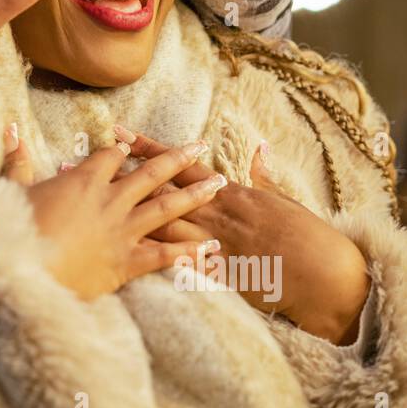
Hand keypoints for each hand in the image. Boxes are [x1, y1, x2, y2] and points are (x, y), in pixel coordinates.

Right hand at [0, 125, 226, 300]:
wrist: (20, 270)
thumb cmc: (12, 231)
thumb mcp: (12, 191)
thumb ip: (17, 161)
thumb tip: (11, 130)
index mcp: (82, 181)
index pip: (109, 157)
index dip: (122, 149)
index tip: (131, 144)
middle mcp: (109, 201)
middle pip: (150, 174)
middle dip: (177, 159)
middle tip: (200, 147)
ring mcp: (121, 230)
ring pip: (166, 208)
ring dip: (194, 195)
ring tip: (219, 185)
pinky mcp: (126, 262)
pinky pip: (164, 255)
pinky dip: (188, 251)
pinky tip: (211, 247)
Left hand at [112, 126, 369, 344]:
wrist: (324, 273)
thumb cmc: (306, 234)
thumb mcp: (283, 198)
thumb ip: (263, 175)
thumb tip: (259, 147)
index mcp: (229, 193)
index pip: (179, 165)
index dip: (147, 148)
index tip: (118, 132)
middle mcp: (215, 214)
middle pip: (159, 193)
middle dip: (119, 180)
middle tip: (81, 167)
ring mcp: (213, 245)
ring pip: (159, 227)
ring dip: (121, 217)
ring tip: (87, 208)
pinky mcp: (213, 275)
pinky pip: (175, 267)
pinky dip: (148, 261)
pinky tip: (117, 258)